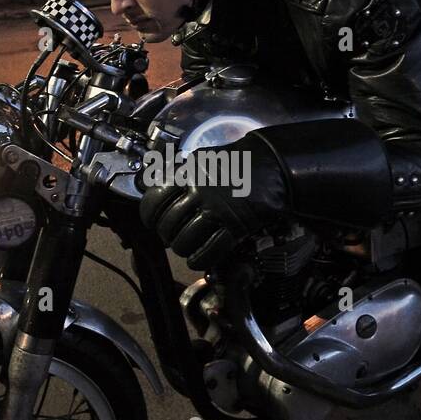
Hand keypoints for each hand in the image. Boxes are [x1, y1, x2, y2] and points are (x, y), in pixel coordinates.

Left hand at [138, 135, 287, 269]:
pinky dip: (199, 260)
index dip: (149, 217)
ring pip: (185, 241)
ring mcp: (217, 210)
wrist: (271, 165)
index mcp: (188, 173)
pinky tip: (197, 260)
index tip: (152, 222)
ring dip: (182, 249)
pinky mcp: (235, 226)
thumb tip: (161, 194)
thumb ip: (181, 175)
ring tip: (186, 248)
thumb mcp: (202, 159)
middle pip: (168, 225)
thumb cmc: (236, 162)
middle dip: (167, 236)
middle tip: (172, 237)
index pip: (155, 201)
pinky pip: (209, 251)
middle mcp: (199, 192)